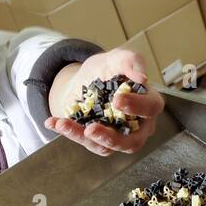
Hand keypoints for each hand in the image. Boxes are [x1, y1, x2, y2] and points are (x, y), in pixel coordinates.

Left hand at [45, 47, 164, 156]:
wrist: (85, 80)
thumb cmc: (108, 69)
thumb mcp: (116, 58)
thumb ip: (131, 61)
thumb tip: (141, 77)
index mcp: (148, 102)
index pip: (151, 108)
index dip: (137, 107)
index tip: (117, 99)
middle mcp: (139, 126)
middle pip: (133, 141)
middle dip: (111, 138)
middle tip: (91, 128)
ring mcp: (120, 138)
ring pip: (108, 147)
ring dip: (84, 138)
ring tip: (64, 124)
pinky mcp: (102, 143)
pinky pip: (89, 143)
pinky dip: (70, 133)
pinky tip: (54, 122)